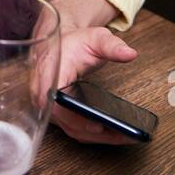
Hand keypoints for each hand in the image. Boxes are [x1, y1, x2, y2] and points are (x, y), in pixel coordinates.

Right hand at [49, 26, 136, 144]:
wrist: (61, 44)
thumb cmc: (74, 42)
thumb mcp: (95, 38)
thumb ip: (112, 45)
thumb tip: (129, 53)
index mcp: (50, 73)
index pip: (55, 101)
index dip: (72, 116)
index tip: (95, 125)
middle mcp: (44, 92)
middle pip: (64, 120)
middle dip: (92, 131)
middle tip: (119, 133)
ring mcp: (48, 105)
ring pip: (69, 128)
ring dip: (95, 136)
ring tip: (121, 136)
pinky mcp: (56, 112)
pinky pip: (71, 127)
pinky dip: (90, 133)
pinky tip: (110, 134)